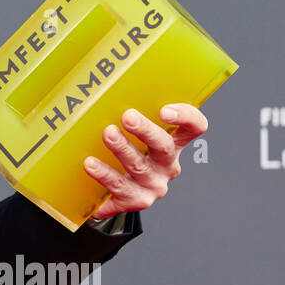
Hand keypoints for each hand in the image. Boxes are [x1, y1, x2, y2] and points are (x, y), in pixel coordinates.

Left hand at [82, 104, 207, 219]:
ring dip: (122, 149)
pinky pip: (119, 188)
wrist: (115, 193)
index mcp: (174, 144)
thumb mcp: (136, 135)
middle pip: (164, 146)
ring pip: (139, 167)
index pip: (194, 127)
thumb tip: (100, 85)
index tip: (164, 110)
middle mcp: (167, 165)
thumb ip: (129, 114)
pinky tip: (90, 164)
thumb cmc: (126, 155)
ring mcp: (153, 185)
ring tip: (107, 134)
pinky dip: (104, 175)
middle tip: (128, 116)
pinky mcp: (135, 200)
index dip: (185, 117)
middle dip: (146, 130)